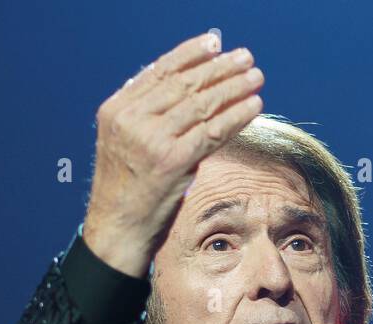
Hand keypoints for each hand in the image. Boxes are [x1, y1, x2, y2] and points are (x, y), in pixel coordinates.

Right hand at [81, 32, 265, 277]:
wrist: (117, 231)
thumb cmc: (127, 191)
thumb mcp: (125, 143)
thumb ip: (147, 116)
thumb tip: (184, 87)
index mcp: (116, 110)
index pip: (159, 71)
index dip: (190, 54)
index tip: (215, 43)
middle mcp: (131, 120)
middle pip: (184, 84)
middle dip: (219, 68)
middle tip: (246, 58)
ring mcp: (151, 140)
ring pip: (201, 105)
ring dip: (233, 88)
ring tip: (256, 77)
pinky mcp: (172, 161)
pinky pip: (212, 131)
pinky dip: (236, 116)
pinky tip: (253, 106)